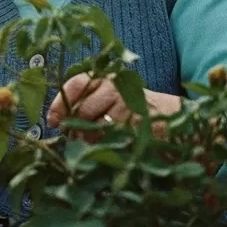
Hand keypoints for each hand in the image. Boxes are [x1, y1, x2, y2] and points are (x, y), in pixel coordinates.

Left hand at [46, 73, 182, 138]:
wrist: (175, 118)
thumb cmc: (135, 112)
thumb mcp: (110, 101)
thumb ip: (85, 106)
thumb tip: (57, 122)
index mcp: (105, 80)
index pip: (76, 84)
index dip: (60, 103)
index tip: (52, 120)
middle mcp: (116, 87)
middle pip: (82, 109)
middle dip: (76, 128)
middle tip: (77, 140)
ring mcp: (129, 104)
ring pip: (97, 127)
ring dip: (93, 140)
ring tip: (101, 143)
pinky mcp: (140, 123)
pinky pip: (114, 139)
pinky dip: (110, 147)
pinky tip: (116, 147)